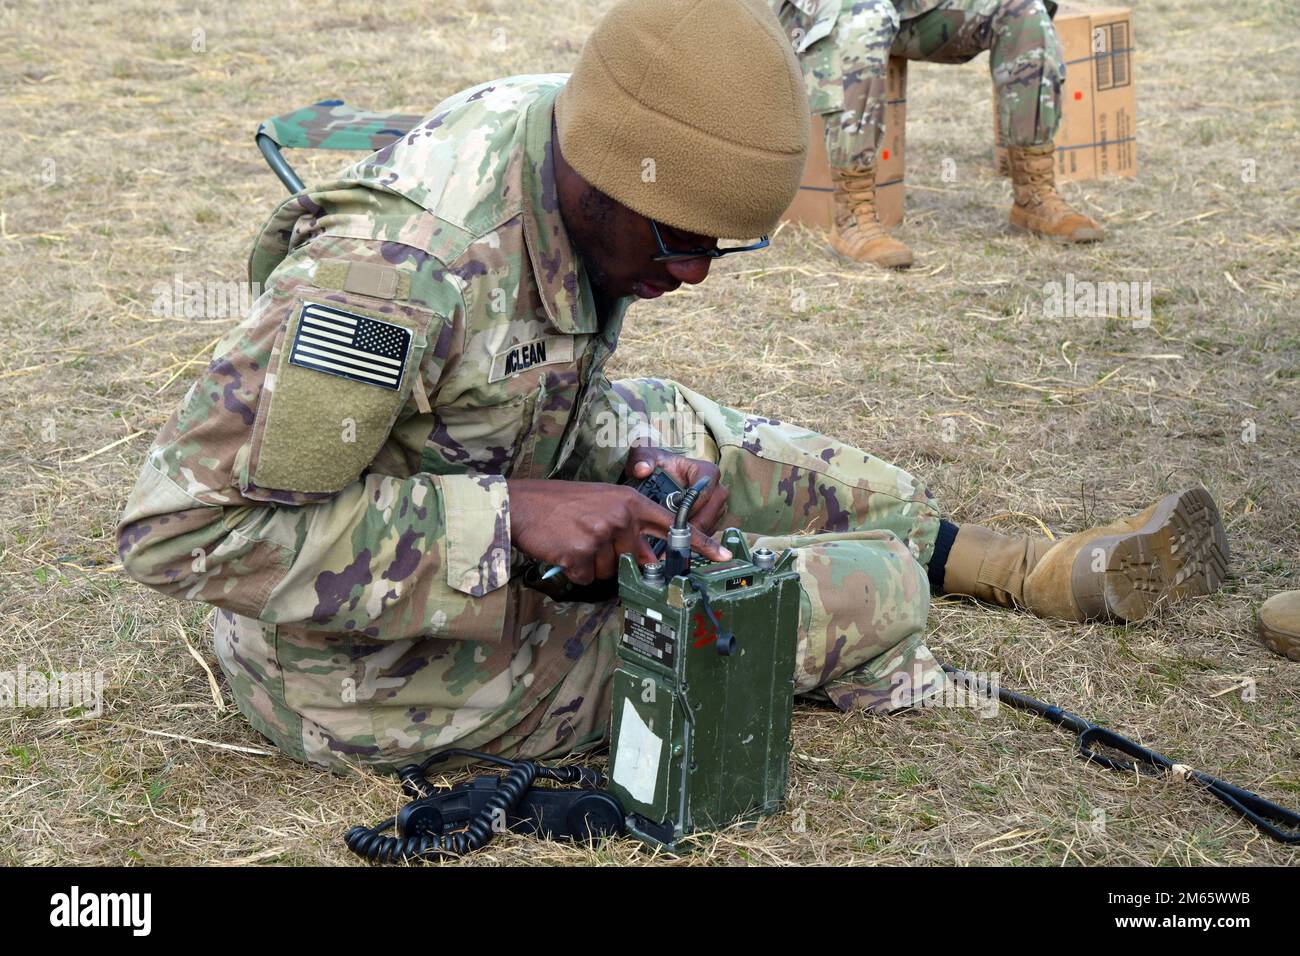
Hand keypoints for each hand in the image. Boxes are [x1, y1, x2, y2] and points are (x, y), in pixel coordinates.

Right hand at [507, 479, 731, 584]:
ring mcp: (602, 536)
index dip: (700, 542)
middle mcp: (622, 518)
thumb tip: (646, 558)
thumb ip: (630, 524)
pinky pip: (586, 578)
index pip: (673, 524)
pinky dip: (573, 570)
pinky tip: (562, 550)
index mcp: (631, 502)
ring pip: (609, 571)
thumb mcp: (603, 502)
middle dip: (614, 557)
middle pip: (635, 559)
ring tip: (572, 540)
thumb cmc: (561, 503)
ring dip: (591, 564)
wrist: (522, 504)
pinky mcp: (582, 554)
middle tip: (589, 539)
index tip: (724, 556)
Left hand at [624, 447, 729, 534]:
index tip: (675, 518)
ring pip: (711, 524)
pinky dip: (694, 539)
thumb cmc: (656, 464)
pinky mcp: (713, 517)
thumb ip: (642, 460)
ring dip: (694, 535)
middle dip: (693, 527)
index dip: (691, 507)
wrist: (660, 473)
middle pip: (712, 512)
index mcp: (705, 471)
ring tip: (673, 541)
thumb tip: (642, 469)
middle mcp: (716, 487)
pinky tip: (678, 542)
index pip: (705, 492)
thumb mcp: (646, 456)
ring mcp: (717, 503)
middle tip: (674, 537)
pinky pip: (708, 531)